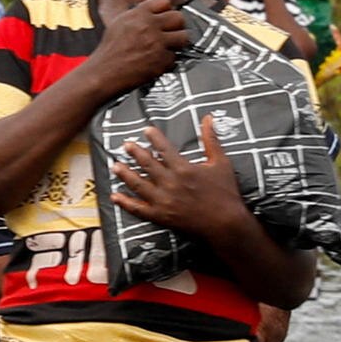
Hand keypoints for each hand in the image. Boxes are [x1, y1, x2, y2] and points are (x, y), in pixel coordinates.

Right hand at [85, 0, 192, 93]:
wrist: (105, 73)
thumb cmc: (109, 52)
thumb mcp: (119, 23)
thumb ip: (138, 16)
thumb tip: (152, 14)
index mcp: (139, 14)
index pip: (164, 2)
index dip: (166, 10)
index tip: (166, 16)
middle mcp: (150, 26)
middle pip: (178, 18)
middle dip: (177, 25)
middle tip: (172, 32)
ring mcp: (157, 43)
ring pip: (183, 37)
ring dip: (177, 43)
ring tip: (169, 47)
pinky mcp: (162, 60)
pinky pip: (175, 57)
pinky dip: (169, 61)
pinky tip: (158, 61)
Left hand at [110, 117, 260, 248]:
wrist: (225, 224)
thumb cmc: (225, 193)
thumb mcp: (221, 162)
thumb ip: (211, 139)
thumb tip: (208, 117)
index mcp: (183, 169)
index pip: (163, 149)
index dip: (154, 138)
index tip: (146, 130)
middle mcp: (170, 183)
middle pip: (147, 165)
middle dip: (135, 153)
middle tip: (126, 145)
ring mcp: (163, 201)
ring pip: (138, 185)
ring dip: (125, 174)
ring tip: (115, 166)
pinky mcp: (161, 217)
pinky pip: (138, 209)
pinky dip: (125, 203)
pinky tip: (115, 196)